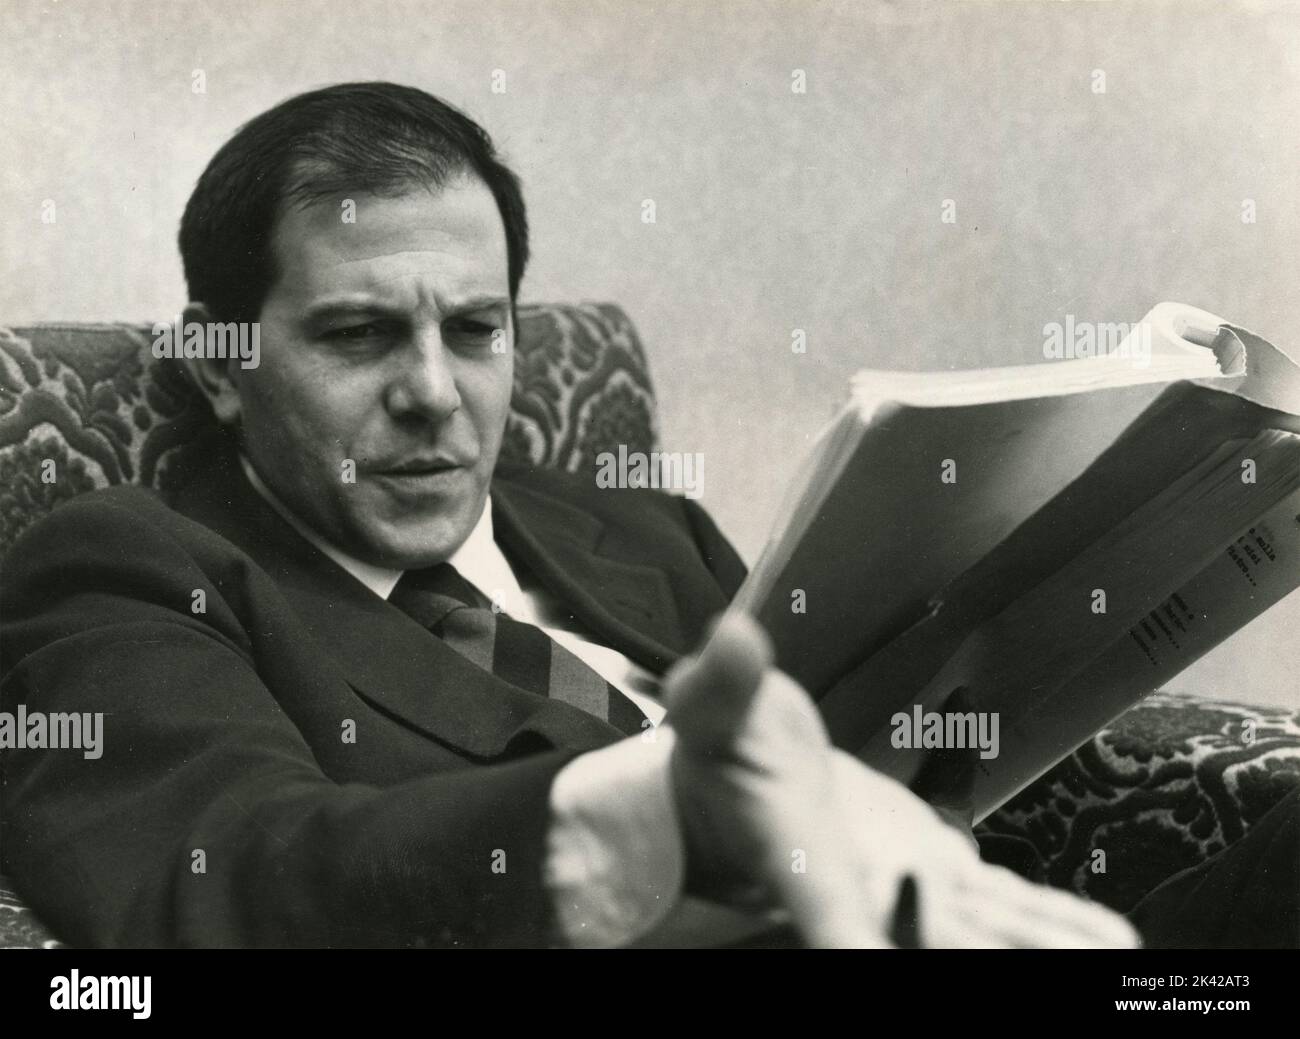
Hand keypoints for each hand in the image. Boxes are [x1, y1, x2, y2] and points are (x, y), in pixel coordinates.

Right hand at [662, 611, 1138, 948]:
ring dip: (1037, 938)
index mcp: (802, 855)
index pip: (832, 912)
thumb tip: (734, 635)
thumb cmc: (720, 755)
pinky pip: (1001, 907)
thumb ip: (723, 686)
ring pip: (981, 928)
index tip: (891, 936)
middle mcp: (864, 890)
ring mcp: (909, 888)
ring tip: (1118, 951)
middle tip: (1081, 954)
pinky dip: (1049, 920)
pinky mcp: (940, 874)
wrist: (743, 787)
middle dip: (991, 947)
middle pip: (929, 936)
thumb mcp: (711, 715)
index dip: (860, 935)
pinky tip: (1106, 934)